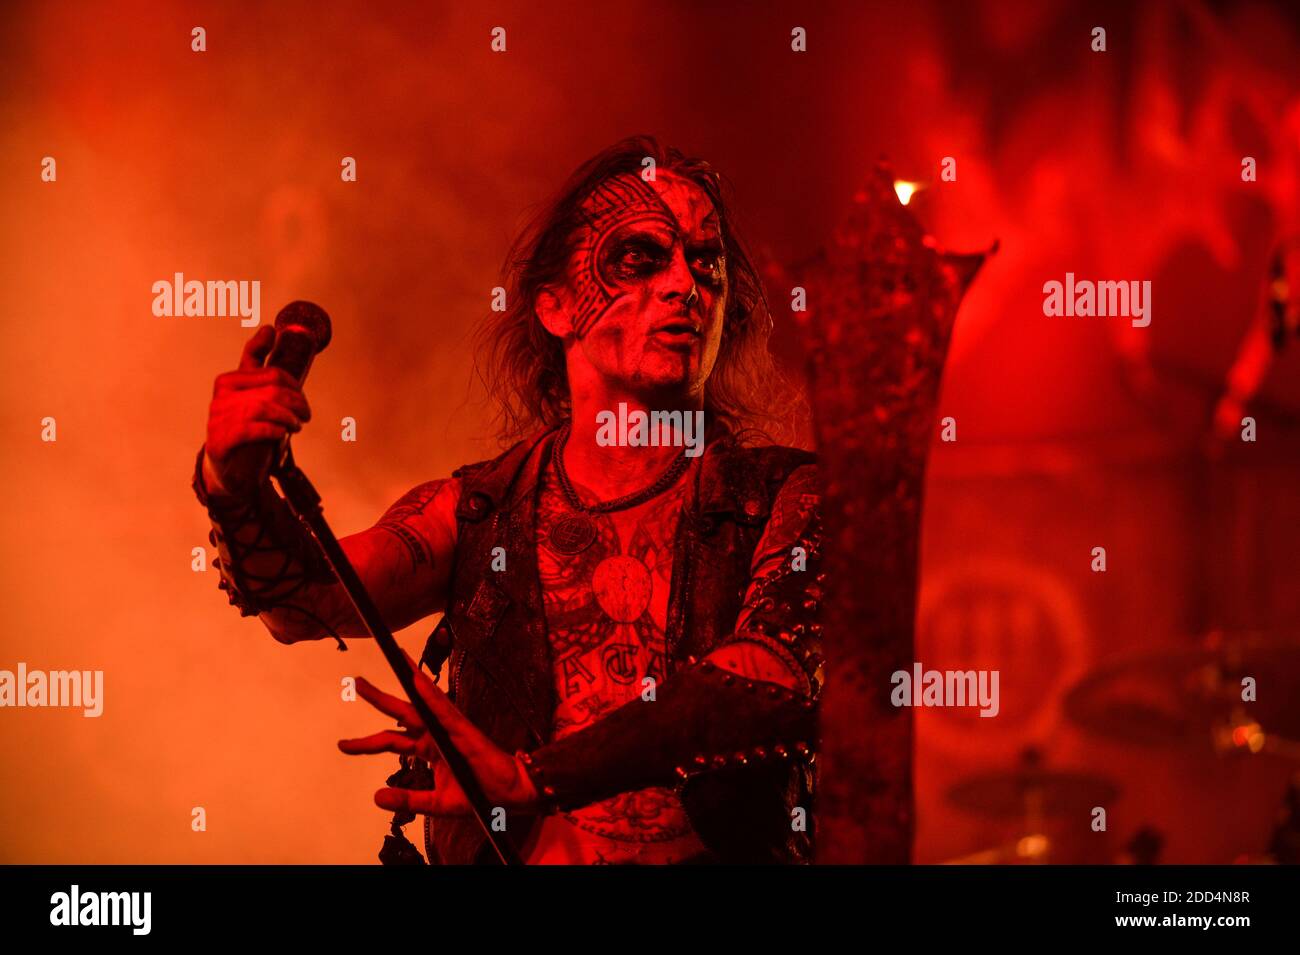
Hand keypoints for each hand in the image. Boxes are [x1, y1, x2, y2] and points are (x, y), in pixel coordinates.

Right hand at [204, 325, 312, 497]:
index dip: (293, 384)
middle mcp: (221, 396)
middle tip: (305, 415)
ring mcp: (218, 419)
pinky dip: (273, 431)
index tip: (301, 397)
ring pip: (264, 408)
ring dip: (288, 418)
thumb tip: (269, 328)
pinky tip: (280, 434)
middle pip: (271, 390)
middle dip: (296, 402)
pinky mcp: (220, 441)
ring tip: (296, 426)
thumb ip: (258, 362)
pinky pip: (252, 429)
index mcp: (229, 381)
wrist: (230, 470)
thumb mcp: (254, 394)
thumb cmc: (247, 429)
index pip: (271, 372)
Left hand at [339, 651, 539, 815]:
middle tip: (357, 683)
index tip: (343, 744)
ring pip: (423, 700)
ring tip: (393, 660)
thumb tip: (376, 797)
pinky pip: (444, 709)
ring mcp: (449, 728)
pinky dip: (430, 694)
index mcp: (428, 748)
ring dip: (408, 680)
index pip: (391, 740)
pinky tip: (417, 681)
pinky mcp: (464, 729)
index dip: (366, 743)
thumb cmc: (478, 792)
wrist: (510, 794)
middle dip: (378, 697)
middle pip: (401, 712)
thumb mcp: (436, 803)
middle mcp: (435, 733)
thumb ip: (407, 799)